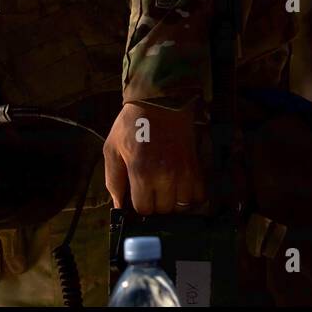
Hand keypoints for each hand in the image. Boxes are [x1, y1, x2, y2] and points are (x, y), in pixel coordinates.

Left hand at [104, 100, 204, 214]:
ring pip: (182, 206)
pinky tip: (181, 188)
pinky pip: (199, 195)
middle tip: (152, 191)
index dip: (139, 205)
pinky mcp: (196, 167)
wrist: (160, 102)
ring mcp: (183, 173)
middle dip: (156, 204)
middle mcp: (164, 177)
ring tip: (166, 190)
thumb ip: (113, 180)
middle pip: (164, 210)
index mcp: (141, 173)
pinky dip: (191, 196)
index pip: (144, 209)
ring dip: (174, 202)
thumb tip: (119, 206)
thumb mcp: (112, 149)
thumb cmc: (132, 125)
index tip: (138, 196)